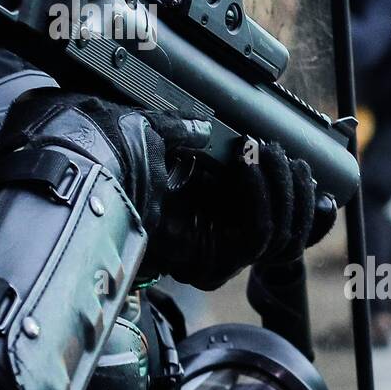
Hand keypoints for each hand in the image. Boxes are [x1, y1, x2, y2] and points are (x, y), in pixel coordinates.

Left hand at [0, 90, 318, 291]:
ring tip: (263, 149)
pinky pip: (256, 236)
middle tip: (279, 147)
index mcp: (206, 208)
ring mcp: (213, 251)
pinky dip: (262, 197)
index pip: (279, 213)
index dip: (304, 194)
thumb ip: (191, 133)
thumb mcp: (158, 135)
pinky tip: (249, 161)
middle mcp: (214, 234)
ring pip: (279, 232)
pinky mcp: (210, 260)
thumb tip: (216, 129)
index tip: (311, 162)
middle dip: (294, 181)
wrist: (79, 162)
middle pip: (289, 225)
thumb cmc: (106, 151)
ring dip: (283, 185)